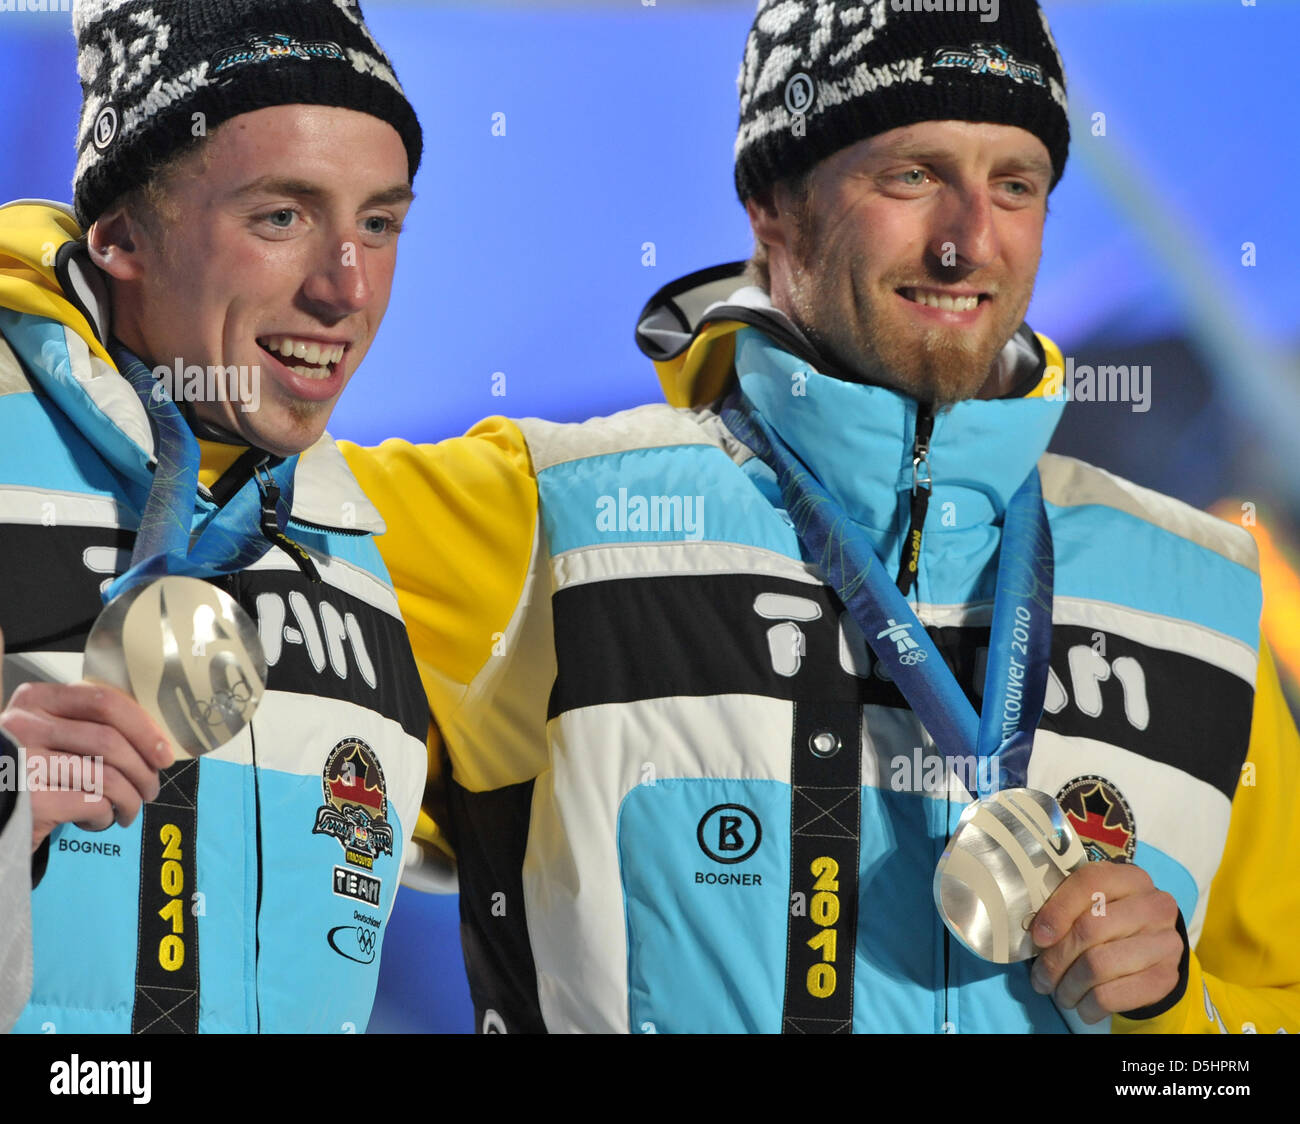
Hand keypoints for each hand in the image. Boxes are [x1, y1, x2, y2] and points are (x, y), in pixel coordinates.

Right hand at [0, 678, 173, 852]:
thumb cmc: (30, 773)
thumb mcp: (50, 735)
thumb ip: (88, 725)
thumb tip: (154, 740)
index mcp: (36, 699)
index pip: (104, 701)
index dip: (143, 727)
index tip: (164, 752)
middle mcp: (25, 724)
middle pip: (109, 740)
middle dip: (143, 769)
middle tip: (151, 788)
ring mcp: (24, 762)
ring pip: (107, 776)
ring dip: (130, 798)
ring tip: (130, 809)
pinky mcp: (30, 801)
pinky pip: (92, 803)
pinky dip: (106, 815)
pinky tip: (99, 819)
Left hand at [1029, 860, 1182, 1023]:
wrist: (1151, 950)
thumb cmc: (1109, 921)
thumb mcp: (1090, 904)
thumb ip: (1064, 907)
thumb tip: (1037, 934)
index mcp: (1130, 878)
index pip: (1089, 883)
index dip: (1057, 911)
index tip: (1038, 937)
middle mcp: (1154, 905)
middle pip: (1090, 929)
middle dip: (1056, 959)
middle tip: (1040, 977)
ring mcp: (1165, 943)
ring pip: (1098, 966)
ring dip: (1069, 986)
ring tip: (1059, 994)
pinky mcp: (1167, 978)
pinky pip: (1113, 995)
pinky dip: (1088, 1006)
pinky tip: (1082, 1006)